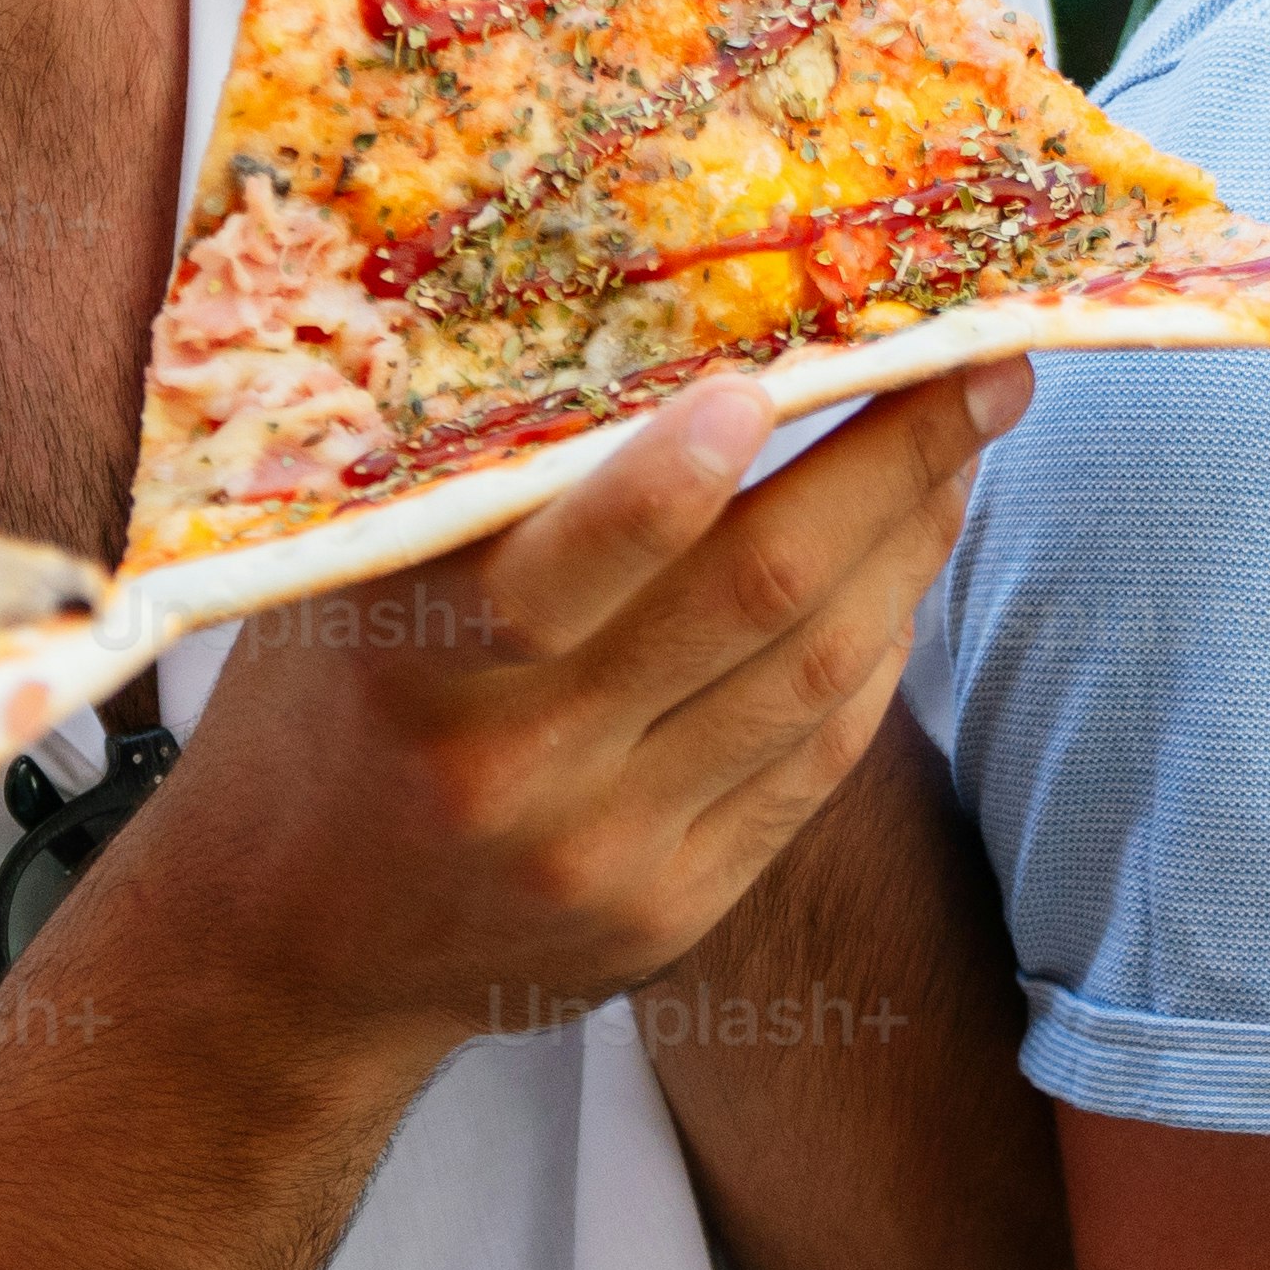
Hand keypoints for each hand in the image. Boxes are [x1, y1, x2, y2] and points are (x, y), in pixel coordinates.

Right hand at [98, 361, 1025, 1065]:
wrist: (287, 949)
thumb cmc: (327, 706)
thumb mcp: (345, 587)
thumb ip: (464, 488)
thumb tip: (649, 320)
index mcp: (415, 663)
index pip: (565, 568)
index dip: (673, 480)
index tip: (768, 381)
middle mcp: (515, 766)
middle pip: (751, 600)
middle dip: (889, 467)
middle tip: (983, 362)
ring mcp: (604, 853)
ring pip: (815, 678)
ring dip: (911, 546)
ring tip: (966, 439)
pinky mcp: (671, 913)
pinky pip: (814, 763)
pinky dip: (878, 650)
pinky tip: (908, 563)